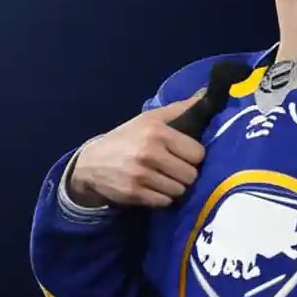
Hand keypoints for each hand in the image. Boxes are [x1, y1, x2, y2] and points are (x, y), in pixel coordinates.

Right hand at [68, 98, 205, 207]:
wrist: (91, 163)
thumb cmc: (127, 138)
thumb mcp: (149, 118)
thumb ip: (179, 109)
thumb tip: (205, 95)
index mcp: (157, 132)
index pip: (197, 153)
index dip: (193, 156)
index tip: (185, 155)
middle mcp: (149, 153)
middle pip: (190, 175)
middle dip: (185, 174)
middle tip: (174, 169)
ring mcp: (141, 175)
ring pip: (179, 190)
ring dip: (174, 187)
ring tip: (163, 179)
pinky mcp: (134, 193)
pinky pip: (164, 202)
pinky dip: (162, 198)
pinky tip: (153, 189)